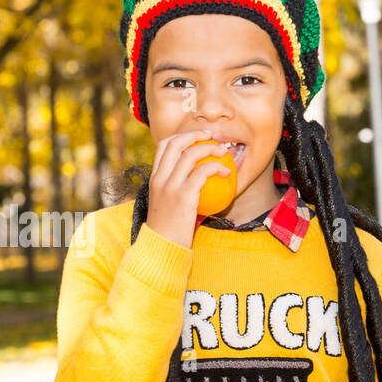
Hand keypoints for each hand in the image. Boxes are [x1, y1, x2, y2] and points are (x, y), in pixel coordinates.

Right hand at [144, 130, 230, 248]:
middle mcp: (159, 178)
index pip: (164, 146)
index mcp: (154, 178)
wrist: (162, 247)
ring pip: (191, 154)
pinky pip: (203, 172)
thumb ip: (175, 190)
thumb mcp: (166, 205)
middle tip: (212, 137)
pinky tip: (227, 173)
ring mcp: (170, 186)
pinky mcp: (183, 195)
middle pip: (176, 144)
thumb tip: (196, 180)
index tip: (198, 137)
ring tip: (224, 152)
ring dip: (211, 148)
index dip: (182, 136)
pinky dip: (217, 168)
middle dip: (196, 134)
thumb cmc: (168, 230)